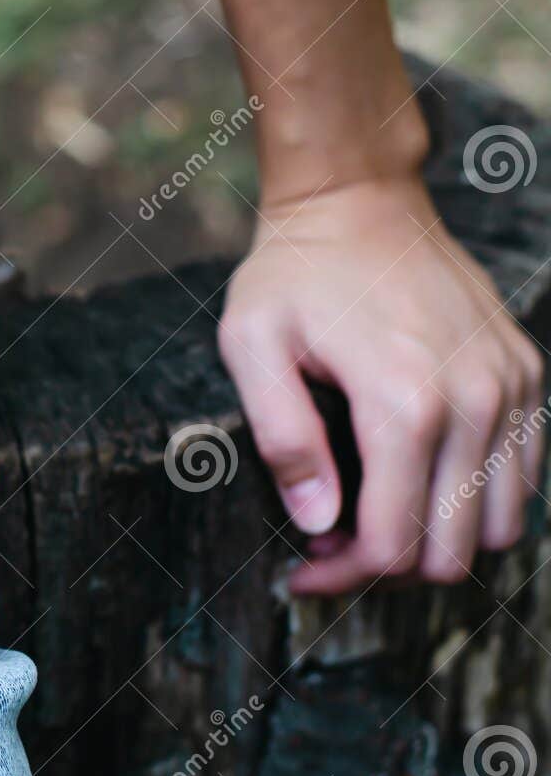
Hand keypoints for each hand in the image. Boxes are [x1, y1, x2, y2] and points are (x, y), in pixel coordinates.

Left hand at [217, 177, 543, 593]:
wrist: (358, 200)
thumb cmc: (294, 273)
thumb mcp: (252, 347)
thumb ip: (282, 440)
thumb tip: (318, 523)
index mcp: (405, 401)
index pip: (394, 544)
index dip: (343, 576)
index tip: (302, 568)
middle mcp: (476, 401)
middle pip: (452, 553)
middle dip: (386, 569)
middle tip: (330, 547)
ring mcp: (513, 387)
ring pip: (500, 526)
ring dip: (436, 541)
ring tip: (372, 514)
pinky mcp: (528, 375)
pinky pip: (525, 476)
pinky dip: (476, 500)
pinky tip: (417, 480)